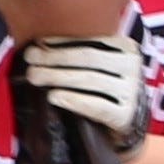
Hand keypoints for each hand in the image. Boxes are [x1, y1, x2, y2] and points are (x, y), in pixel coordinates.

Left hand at [20, 36, 146, 148]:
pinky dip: (73, 100)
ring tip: (34, 77)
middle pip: (89, 57)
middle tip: (31, 59)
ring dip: (57, 76)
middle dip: (55, 57)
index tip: (38, 42)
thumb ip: (81, 53)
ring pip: (90, 79)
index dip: (62, 41)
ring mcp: (132, 92)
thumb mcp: (103, 65)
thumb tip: (40, 45)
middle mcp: (132, 66)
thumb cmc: (106, 90)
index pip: (91, 39)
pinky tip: (53, 97)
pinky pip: (97, 106)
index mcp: (126, 47)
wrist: (129, 123)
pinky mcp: (126, 116)